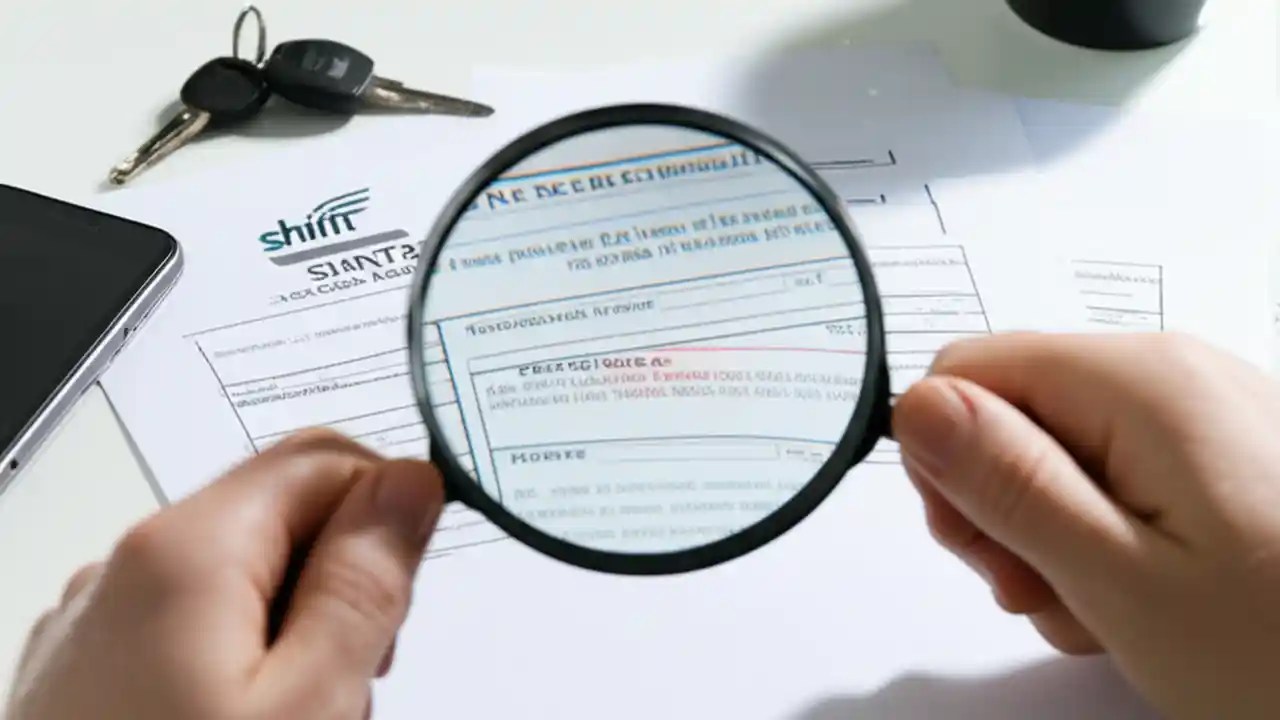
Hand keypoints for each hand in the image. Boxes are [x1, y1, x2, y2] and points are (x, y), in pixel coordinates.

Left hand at [4, 429, 443, 719]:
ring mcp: (94, 623)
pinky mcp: (84, 674)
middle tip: (361, 670)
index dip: (390, 507)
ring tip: (307, 713)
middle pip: (277, 511)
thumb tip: (408, 486)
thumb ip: (364, 580)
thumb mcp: (311, 705)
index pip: (324, 459)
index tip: (414, 582)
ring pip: (238, 572)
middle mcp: (124, 569)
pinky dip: (242, 653)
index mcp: (184, 552)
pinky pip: (187, 624)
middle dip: (344, 570)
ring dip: (297, 619)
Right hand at [893, 332, 1279, 718]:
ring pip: (1056, 457)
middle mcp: (1171, 376)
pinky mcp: (1219, 457)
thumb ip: (1007, 483)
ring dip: (1050, 543)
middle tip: (1044, 592)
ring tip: (1106, 613)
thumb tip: (915, 406)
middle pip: (1009, 415)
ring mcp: (1200, 416)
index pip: (964, 372)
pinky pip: (1115, 481)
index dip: (946, 461)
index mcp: (1140, 382)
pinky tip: (1142, 603)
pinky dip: (1103, 544)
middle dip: (1001, 512)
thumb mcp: (1117, 578)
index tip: (980, 545)